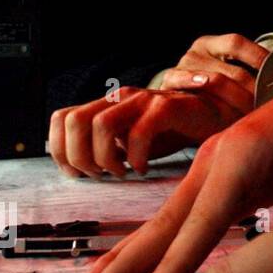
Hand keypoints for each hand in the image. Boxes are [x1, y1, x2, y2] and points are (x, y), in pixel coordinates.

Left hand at [49, 86, 244, 178]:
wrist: (212, 118)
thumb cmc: (169, 133)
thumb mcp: (128, 140)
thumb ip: (103, 145)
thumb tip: (76, 166)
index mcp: (106, 104)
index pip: (61, 118)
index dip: (60, 150)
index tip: (76, 173)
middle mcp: (120, 98)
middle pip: (74, 121)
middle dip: (79, 156)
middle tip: (99, 174)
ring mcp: (143, 100)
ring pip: (101, 125)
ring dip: (106, 157)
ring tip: (122, 171)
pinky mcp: (166, 107)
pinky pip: (139, 132)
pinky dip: (137, 157)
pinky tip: (144, 168)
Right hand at [71, 62, 272, 272]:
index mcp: (243, 154)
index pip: (202, 223)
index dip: (173, 270)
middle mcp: (217, 157)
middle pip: (165, 221)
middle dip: (124, 266)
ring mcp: (213, 165)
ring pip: (165, 221)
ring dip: (126, 258)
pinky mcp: (220, 176)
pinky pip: (182, 218)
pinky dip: (153, 246)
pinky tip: (130, 268)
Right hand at [155, 33, 271, 111]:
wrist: (179, 109)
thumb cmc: (213, 93)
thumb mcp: (230, 77)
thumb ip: (248, 74)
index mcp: (215, 45)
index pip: (237, 43)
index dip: (257, 56)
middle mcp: (198, 51)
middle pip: (232, 70)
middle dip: (253, 90)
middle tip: (266, 103)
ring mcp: (183, 65)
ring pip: (215, 80)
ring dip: (236, 99)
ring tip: (248, 112)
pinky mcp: (170, 80)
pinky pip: (184, 80)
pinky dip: (196, 82)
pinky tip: (207, 86)